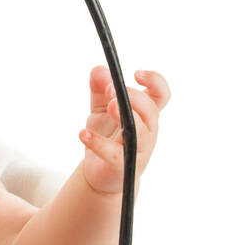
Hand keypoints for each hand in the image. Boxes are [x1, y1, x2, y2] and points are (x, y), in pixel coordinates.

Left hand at [79, 66, 170, 194]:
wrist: (100, 174)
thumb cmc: (107, 138)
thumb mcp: (100, 110)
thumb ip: (99, 89)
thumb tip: (99, 70)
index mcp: (145, 114)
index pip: (161, 95)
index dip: (155, 82)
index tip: (136, 73)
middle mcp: (147, 131)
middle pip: (151, 110)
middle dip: (134, 97)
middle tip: (111, 90)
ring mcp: (138, 150)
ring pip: (140, 132)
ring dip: (125, 115)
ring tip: (109, 105)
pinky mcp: (123, 166)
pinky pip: (115, 154)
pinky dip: (98, 143)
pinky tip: (83, 133)